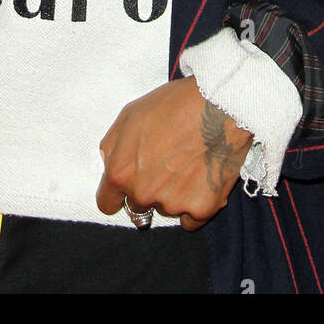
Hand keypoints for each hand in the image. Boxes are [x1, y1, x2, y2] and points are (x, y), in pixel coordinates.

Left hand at [95, 76, 253, 230]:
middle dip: (147, 189)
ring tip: (188, 162)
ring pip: (166, 209)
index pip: (106, 203)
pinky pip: (191, 219)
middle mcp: (143, 193)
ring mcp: (172, 204)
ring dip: (173, 194)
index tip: (127, 188)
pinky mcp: (201, 209)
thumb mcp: (130, 113)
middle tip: (166, 164)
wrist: (217, 106)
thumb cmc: (173, 104)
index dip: (116, 195)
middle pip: (138, 206)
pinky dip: (194, 205)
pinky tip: (201, 180)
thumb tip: (109, 164)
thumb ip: (112, 145)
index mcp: (120, 172)